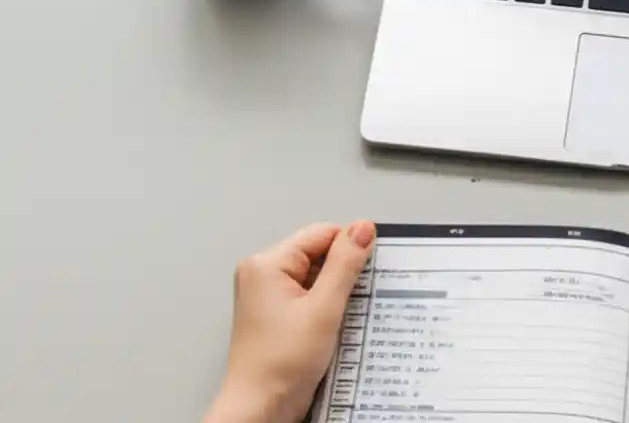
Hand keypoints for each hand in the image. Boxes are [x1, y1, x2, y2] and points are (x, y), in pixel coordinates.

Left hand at [203, 221, 376, 422]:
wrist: (260, 408)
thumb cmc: (280, 365)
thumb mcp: (324, 308)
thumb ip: (345, 264)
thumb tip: (362, 228)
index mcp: (266, 264)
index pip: (322, 233)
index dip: (349, 250)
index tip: (364, 274)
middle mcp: (261, 273)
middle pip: (318, 253)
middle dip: (340, 275)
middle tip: (343, 305)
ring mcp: (266, 294)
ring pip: (315, 276)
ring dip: (333, 294)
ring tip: (331, 321)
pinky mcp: (275, 312)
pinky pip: (308, 295)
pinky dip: (324, 307)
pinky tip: (326, 328)